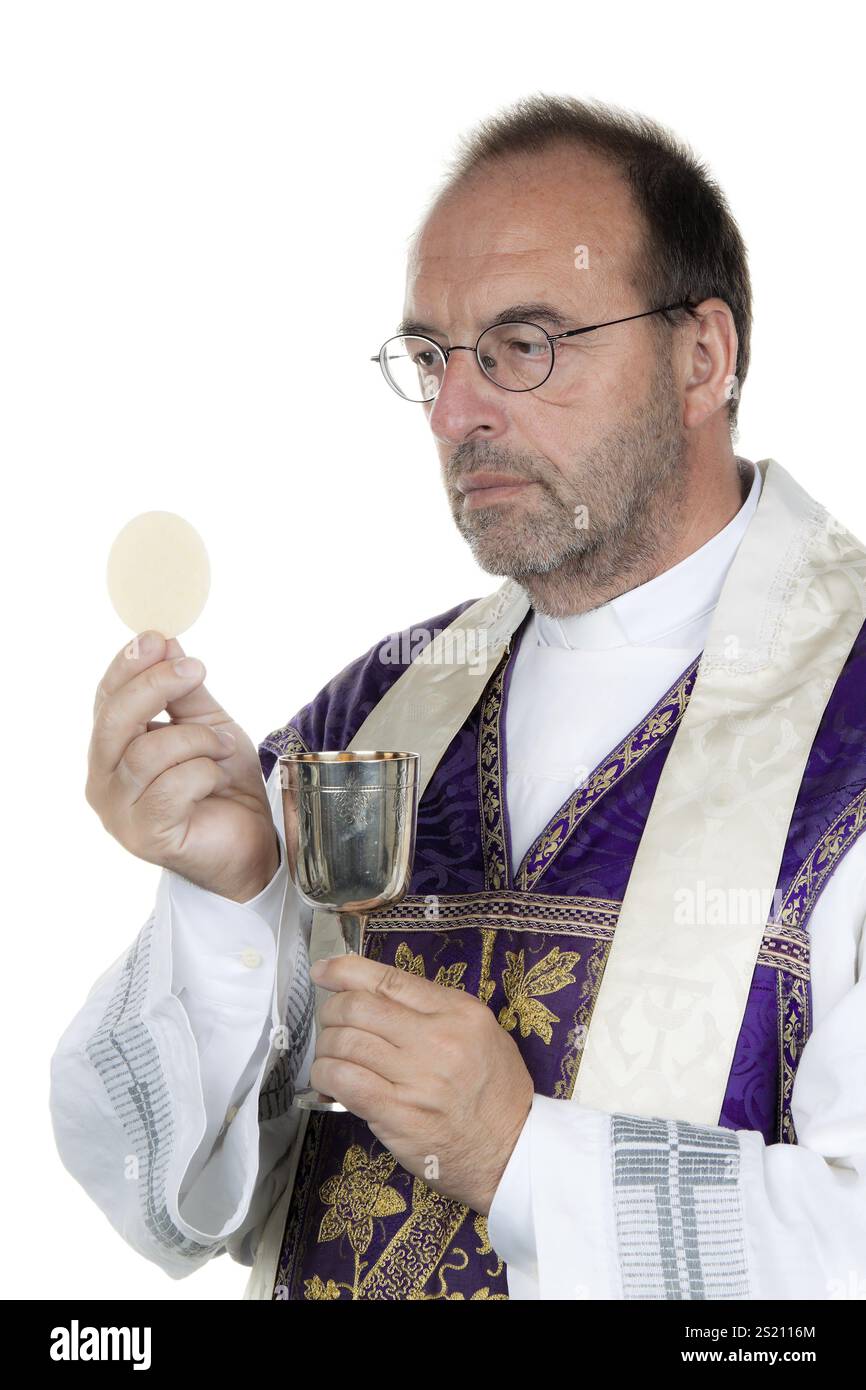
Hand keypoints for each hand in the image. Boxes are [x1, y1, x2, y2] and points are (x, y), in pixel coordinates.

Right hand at [85, 630, 279, 901]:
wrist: (253, 840)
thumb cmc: (223, 782)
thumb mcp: (207, 724)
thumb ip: (184, 691)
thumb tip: (166, 643)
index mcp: (112, 750)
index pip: (106, 700)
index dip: (127, 666)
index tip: (158, 637)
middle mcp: (104, 781)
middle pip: (113, 721)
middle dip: (154, 686)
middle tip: (196, 669)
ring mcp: (120, 812)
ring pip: (147, 753)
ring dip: (196, 739)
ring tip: (223, 745)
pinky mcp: (146, 837)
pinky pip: (170, 787)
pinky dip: (203, 773)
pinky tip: (217, 778)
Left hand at [308, 953, 533, 1214]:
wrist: (512, 1150)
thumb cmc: (495, 1091)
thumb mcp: (481, 1032)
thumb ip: (433, 1009)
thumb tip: (377, 993)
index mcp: (457, 1012)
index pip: (388, 980)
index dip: (344, 970)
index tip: (324, 971)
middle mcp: (437, 1039)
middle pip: (358, 1007)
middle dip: (331, 1011)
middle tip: (329, 1023)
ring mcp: (416, 1078)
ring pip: (345, 1043)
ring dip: (326, 1046)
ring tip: (331, 1056)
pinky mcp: (398, 1115)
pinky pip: (345, 1081)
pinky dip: (326, 1075)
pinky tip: (328, 1079)